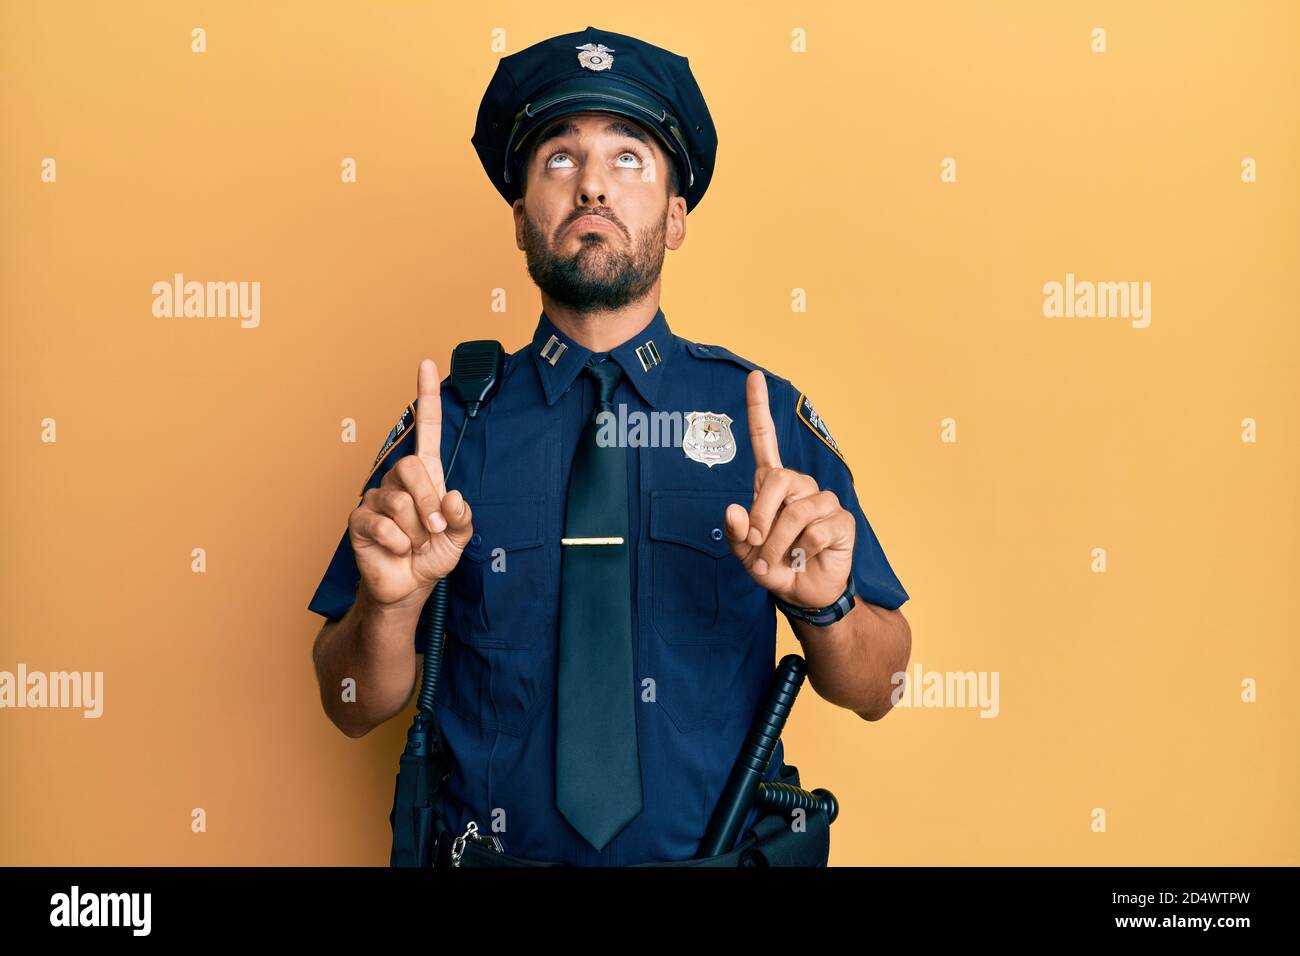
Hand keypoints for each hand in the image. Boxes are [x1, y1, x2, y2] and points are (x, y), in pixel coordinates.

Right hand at [348, 358, 473, 609]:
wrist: (407, 586)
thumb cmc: (432, 555)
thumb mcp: (459, 538)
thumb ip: (463, 518)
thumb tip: (453, 497)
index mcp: (426, 476)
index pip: (426, 429)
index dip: (427, 397)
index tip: (427, 363)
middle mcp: (398, 480)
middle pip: (411, 469)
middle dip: (428, 505)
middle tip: (434, 530)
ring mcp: (376, 498)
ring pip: (399, 503)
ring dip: (415, 532)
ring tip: (414, 544)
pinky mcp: (359, 520)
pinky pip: (382, 525)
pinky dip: (398, 544)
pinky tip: (397, 550)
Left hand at [723, 371, 854, 607]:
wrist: (806, 593)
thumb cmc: (775, 566)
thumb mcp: (746, 554)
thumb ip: (737, 534)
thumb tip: (735, 509)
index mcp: (772, 486)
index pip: (766, 440)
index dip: (759, 409)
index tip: (754, 376)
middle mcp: (799, 486)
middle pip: (778, 480)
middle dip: (761, 516)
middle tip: (757, 546)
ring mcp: (823, 501)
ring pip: (796, 511)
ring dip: (780, 543)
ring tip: (779, 561)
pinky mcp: (842, 520)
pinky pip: (817, 530)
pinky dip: (804, 551)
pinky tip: (807, 557)